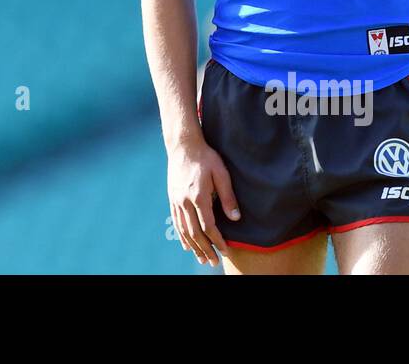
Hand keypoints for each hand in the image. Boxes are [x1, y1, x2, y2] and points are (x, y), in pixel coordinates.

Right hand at [167, 139, 240, 266]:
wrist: (183, 145)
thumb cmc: (205, 157)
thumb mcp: (221, 173)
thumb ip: (228, 197)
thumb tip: (235, 218)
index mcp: (198, 196)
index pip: (208, 226)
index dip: (217, 241)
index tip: (225, 251)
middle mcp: (185, 201)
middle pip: (195, 232)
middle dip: (205, 249)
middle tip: (213, 262)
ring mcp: (176, 201)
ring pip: (184, 230)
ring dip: (193, 247)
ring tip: (201, 259)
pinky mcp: (172, 198)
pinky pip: (176, 222)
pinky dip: (181, 236)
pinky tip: (186, 246)